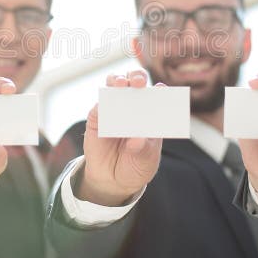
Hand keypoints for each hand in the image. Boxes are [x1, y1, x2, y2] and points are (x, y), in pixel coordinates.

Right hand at [77, 70, 162, 205]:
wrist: (113, 180)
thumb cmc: (136, 166)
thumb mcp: (145, 160)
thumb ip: (142, 149)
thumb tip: (137, 138)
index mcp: (151, 114)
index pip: (156, 95)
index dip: (159, 89)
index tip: (161, 89)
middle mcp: (133, 106)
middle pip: (135, 82)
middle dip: (137, 77)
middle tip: (139, 83)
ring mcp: (114, 109)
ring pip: (114, 86)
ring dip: (117, 81)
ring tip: (121, 84)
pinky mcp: (97, 118)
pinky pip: (99, 106)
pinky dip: (103, 104)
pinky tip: (106, 107)